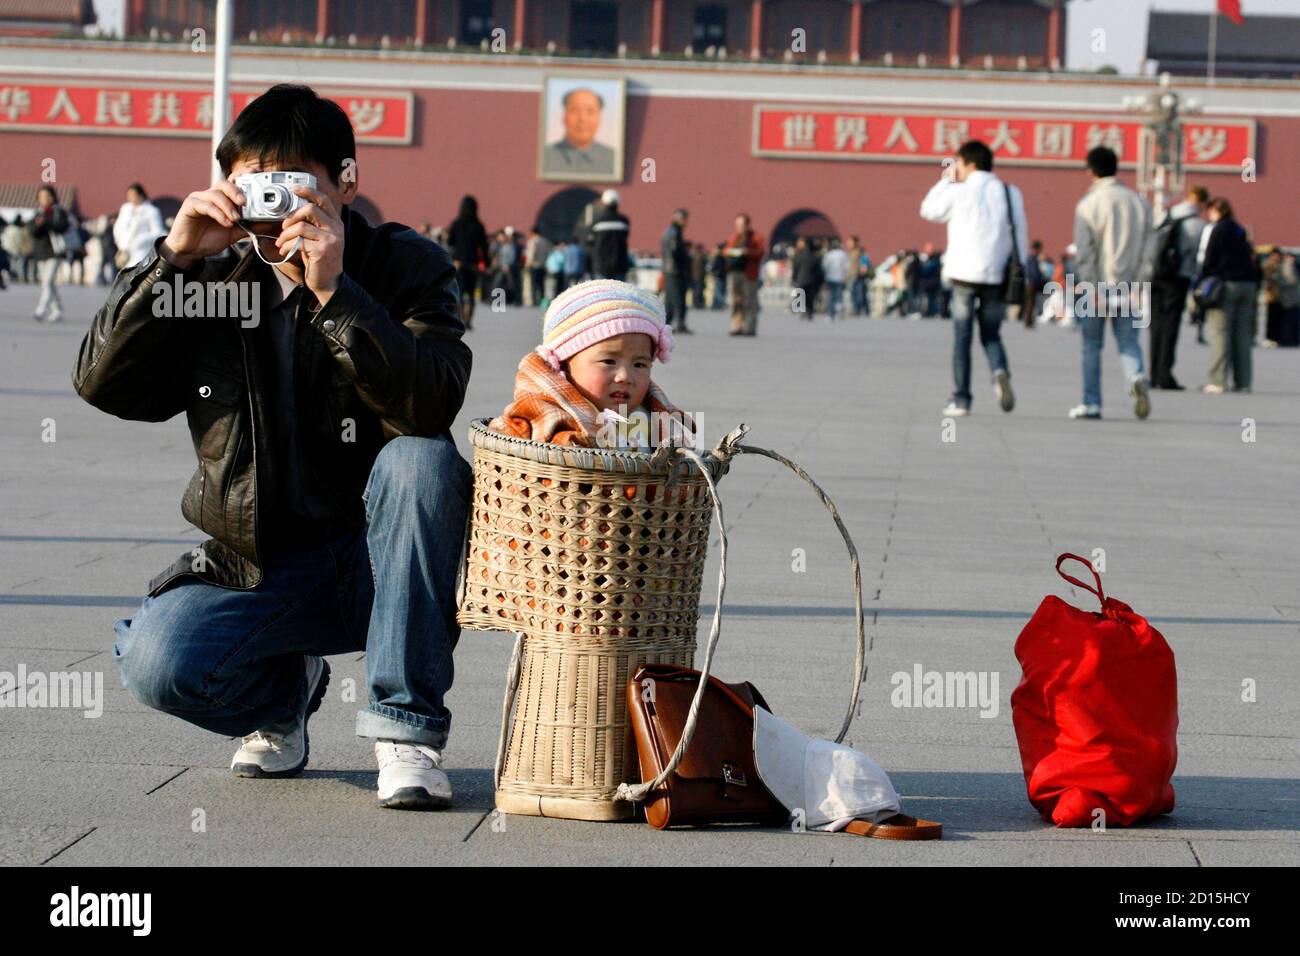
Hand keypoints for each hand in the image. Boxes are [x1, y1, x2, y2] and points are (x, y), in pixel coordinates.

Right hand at [162, 180, 247, 268]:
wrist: (191, 250)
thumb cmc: (211, 238)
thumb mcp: (235, 232)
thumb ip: (251, 226)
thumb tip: (271, 224)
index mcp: (223, 198)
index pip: (233, 182)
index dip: (243, 175)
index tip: (255, 175)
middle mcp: (211, 195)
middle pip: (224, 183)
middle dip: (236, 190)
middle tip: (245, 202)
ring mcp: (199, 199)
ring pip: (215, 194)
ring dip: (228, 206)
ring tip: (236, 219)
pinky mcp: (190, 206)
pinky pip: (205, 205)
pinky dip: (218, 213)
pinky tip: (226, 223)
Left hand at [277, 185, 344, 305]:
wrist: (329, 282)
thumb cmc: (320, 259)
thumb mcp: (320, 238)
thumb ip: (312, 224)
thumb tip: (293, 213)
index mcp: (335, 223)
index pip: (323, 200)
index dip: (308, 191)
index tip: (294, 189)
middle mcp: (335, 229)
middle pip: (310, 209)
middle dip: (292, 216)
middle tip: (284, 226)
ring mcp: (330, 240)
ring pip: (301, 226)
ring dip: (286, 234)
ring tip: (281, 242)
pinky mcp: (322, 251)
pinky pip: (298, 241)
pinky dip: (287, 245)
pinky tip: (285, 251)